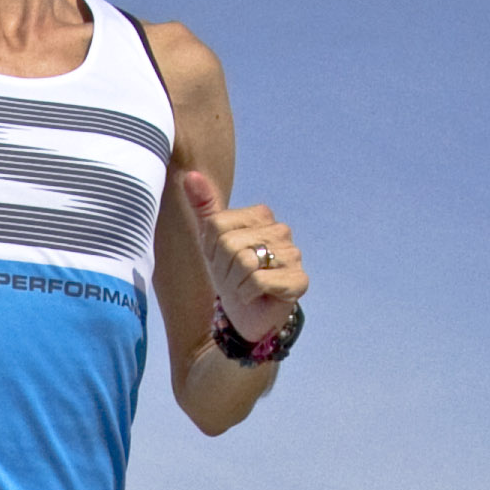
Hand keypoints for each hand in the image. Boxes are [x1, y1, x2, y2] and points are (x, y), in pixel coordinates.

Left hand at [179, 170, 304, 343]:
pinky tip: (257, 296)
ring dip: (235, 284)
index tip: (223, 261)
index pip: (217, 225)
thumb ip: (204, 207)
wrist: (247, 314)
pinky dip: (248, 295)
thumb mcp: (211, 241)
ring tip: (245, 288)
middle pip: (229, 244)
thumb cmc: (231, 275)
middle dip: (224, 269)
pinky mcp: (299, 280)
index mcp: (261, 215)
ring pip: (244, 263)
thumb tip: (190, 175)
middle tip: (234, 279)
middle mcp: (281, 230)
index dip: (212, 249)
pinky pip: (257, 282)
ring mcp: (293, 254)